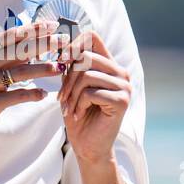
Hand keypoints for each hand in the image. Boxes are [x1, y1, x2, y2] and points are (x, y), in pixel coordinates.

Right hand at [0, 19, 67, 149]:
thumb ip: (1, 58)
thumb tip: (30, 42)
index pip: (9, 36)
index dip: (32, 30)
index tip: (51, 25)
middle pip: (17, 51)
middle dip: (43, 44)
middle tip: (63, 41)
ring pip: (19, 72)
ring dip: (42, 69)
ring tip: (59, 67)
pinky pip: (16, 96)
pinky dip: (32, 94)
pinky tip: (43, 94)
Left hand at [58, 30, 130, 162]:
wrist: (88, 146)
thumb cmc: (78, 115)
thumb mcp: (70, 86)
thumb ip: (70, 66)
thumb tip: (61, 46)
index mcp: (109, 65)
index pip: (92, 37)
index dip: (72, 44)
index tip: (59, 59)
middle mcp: (120, 72)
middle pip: (85, 56)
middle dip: (67, 77)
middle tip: (61, 96)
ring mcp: (124, 86)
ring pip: (86, 75)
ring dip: (71, 94)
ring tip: (69, 107)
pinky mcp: (122, 101)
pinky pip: (91, 92)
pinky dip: (79, 104)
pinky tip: (78, 114)